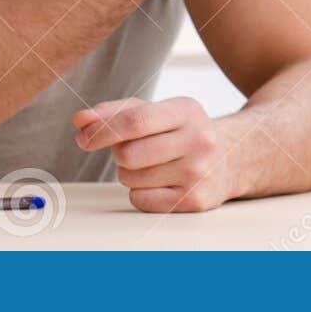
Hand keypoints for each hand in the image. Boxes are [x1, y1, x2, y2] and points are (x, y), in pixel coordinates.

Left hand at [73, 96, 235, 212]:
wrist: (230, 159)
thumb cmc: (181, 133)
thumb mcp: (156, 112)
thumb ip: (115, 112)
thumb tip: (80, 119)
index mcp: (187, 110)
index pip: (134, 121)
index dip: (101, 131)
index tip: (83, 138)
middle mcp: (198, 140)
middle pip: (128, 154)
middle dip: (119, 154)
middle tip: (133, 150)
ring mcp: (199, 172)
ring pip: (131, 179)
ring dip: (130, 173)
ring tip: (153, 165)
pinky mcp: (194, 200)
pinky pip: (140, 200)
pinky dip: (140, 193)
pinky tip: (160, 183)